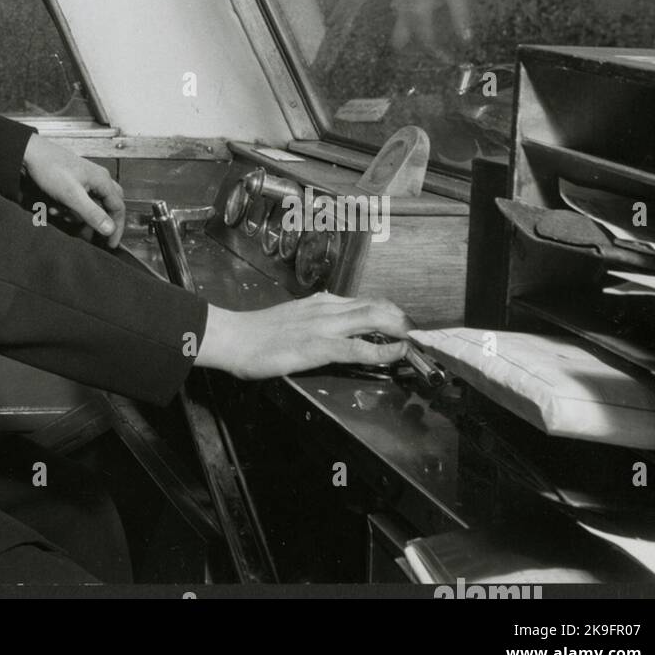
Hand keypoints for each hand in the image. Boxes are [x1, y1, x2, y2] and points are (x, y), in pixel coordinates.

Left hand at [22, 134, 125, 247]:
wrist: (30, 154)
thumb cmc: (51, 169)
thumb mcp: (72, 196)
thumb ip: (92, 213)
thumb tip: (110, 229)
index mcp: (102, 180)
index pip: (118, 208)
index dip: (116, 228)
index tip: (110, 245)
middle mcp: (98, 178)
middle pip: (108, 205)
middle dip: (97, 220)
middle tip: (91, 235)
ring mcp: (86, 179)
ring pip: (91, 204)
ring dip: (76, 214)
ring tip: (60, 213)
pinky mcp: (74, 181)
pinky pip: (78, 199)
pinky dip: (68, 207)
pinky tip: (55, 206)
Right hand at [196, 292, 412, 379]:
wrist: (234, 337)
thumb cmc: (259, 333)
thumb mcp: (294, 318)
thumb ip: (316, 318)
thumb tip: (337, 321)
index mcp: (322, 303)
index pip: (366, 302)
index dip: (392, 312)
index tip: (406, 325)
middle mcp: (327, 308)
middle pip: (377, 306)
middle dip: (403, 319)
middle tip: (420, 335)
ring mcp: (324, 326)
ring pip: (373, 319)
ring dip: (400, 330)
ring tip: (417, 341)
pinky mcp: (318, 346)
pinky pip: (359, 347)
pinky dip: (384, 350)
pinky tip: (398, 353)